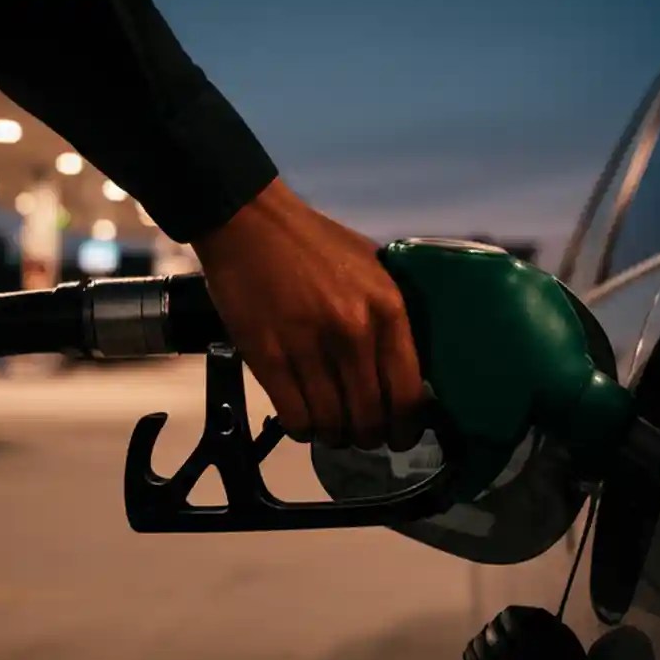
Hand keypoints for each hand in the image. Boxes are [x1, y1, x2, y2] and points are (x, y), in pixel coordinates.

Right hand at [190, 178, 425, 450]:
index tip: (400, 436)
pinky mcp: (269, 358)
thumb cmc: (313, 242)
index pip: (407, 393)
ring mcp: (309, 348)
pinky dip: (303, 429)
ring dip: (334, 435)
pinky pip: (295, 418)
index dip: (407, 427)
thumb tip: (408, 365)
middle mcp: (354, 334)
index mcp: (387, 310)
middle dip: (369, 437)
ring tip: (331, 429)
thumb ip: (391, 315)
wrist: (251, 223)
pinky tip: (304, 421)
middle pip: (370, 417)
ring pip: (332, 424)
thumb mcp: (373, 267)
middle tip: (362, 435)